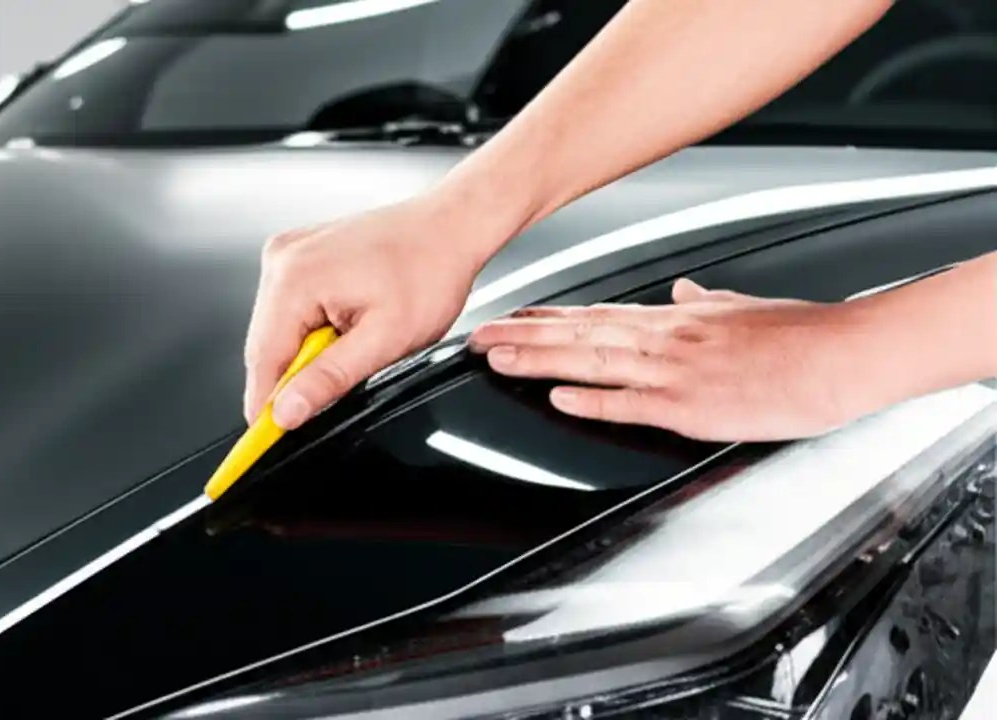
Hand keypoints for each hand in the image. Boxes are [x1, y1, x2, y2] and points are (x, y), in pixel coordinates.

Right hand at [244, 193, 496, 428]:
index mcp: (295, 278)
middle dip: (295, 375)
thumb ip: (330, 379)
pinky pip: (290, 308)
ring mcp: (289, 253)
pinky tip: (345, 324)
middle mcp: (284, 259)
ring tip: (353, 340)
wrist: (450, 227)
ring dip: (307, 351)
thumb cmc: (430, 270)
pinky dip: (312, 329)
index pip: (262, 359)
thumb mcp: (385, 340)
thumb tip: (287, 410)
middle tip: (337, 386)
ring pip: (277, 330)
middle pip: (266, 345)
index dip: (267, 405)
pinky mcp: (300, 255)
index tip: (268, 438)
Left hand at [468, 279, 886, 441]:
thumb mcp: (742, 307)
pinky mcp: (693, 407)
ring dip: (539, 361)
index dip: (548, 319)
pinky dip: (592, 400)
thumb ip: (704, 301)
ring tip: (495, 357)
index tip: (511, 318)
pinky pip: (632, 403)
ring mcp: (675, 371)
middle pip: (578, 335)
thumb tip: (680, 289)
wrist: (843, 354)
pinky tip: (558, 397)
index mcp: (674, 319)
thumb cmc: (799, 334)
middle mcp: (664, 339)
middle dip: (522, 336)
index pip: (595, 315)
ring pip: (591, 362)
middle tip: (475, 336)